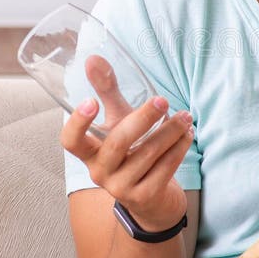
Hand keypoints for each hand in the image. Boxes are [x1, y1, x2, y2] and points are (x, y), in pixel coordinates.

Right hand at [61, 61, 193, 231]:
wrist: (151, 200)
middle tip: (163, 100)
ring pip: (147, 154)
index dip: (77, 123)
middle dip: (143, 118)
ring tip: (186, 116)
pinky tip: (187, 134)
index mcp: (89, 153)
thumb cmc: (131, 152)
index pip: (70, 142)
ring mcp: (122, 188)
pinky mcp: (145, 197)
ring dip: (170, 131)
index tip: (90, 101)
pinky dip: (179, 147)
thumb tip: (92, 57)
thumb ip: (107, 91)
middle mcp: (100, 172)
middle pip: (118, 143)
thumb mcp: (118, 121)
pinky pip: (165, 168)